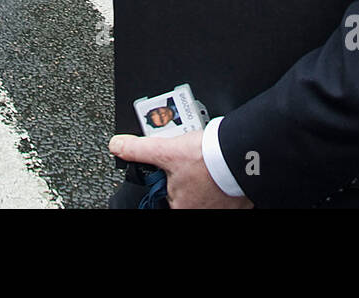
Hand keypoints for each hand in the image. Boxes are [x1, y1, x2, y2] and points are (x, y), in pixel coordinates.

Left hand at [109, 131, 252, 208]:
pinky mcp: (240, 202)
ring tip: (205, 163)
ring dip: (206, 181)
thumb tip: (118, 146)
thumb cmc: (206, 158)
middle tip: (191, 164)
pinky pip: (227, 194)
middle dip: (187, 179)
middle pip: (187, 195)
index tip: (174, 173)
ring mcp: (221, 209)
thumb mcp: (166, 150)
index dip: (168, 184)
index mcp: (181, 207)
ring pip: (208, 194)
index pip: (167, 199)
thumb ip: (139, 150)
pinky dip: (224, 182)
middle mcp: (201, 212)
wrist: (240, 153)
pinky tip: (222, 169)